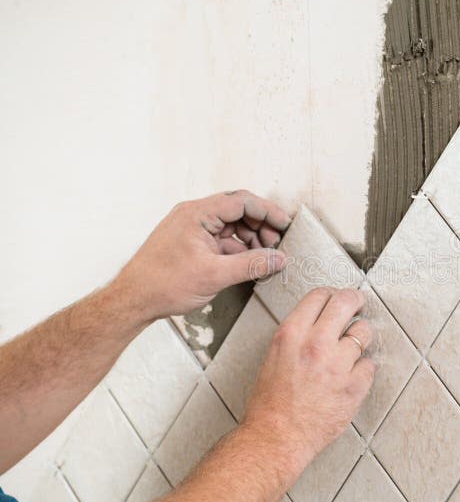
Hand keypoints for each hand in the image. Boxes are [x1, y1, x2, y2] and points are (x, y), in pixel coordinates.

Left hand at [114, 190, 290, 320]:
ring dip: (250, 238)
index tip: (283, 224)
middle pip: (237, 210)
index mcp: (197, 214)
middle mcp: (193, 215)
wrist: (133, 300)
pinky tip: (246, 262)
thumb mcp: (215, 275)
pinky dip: (237, 248)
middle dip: (260, 225)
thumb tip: (277, 258)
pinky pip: (221, 238)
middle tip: (275, 244)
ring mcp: (191, 228)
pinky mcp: (190, 242)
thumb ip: (251, 264)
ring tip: (262, 256)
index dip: (267, 212)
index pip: (241, 201)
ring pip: (230, 225)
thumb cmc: (161, 284)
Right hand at [241, 288, 375, 471]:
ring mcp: (338, 364)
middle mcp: (315, 343)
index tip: (337, 298)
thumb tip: (320, 321)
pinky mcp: (354, 385)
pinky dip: (363, 369)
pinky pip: (369, 365)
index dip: (332, 295)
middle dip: (355, 300)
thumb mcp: (276, 356)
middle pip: (346, 302)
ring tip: (353, 348)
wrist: (276, 438)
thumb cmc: (271, 403)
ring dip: (360, 337)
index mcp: (291, 334)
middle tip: (358, 305)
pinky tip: (351, 377)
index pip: (320, 296)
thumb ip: (298, 335)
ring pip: (364, 332)